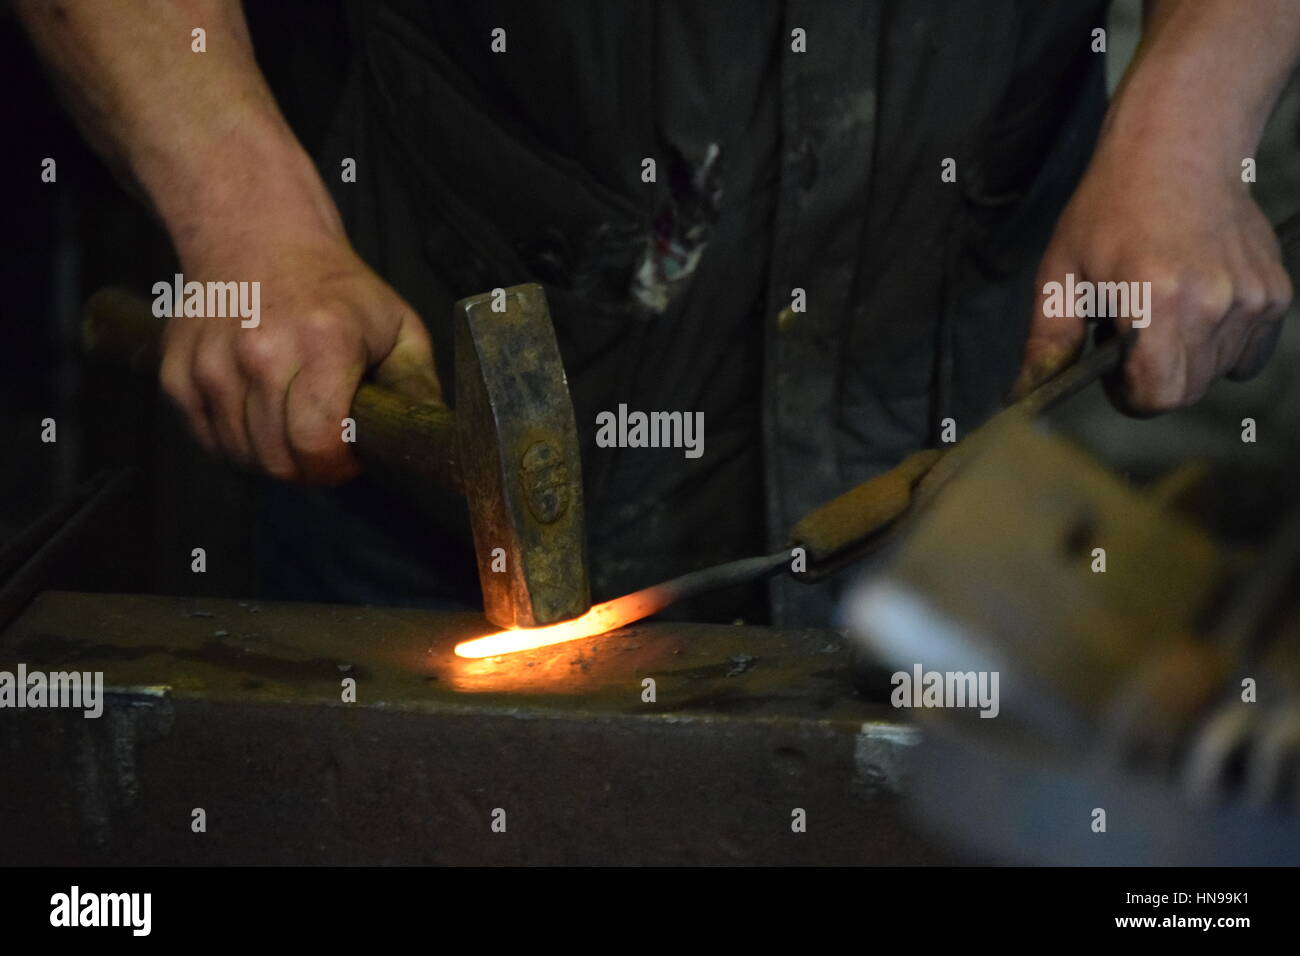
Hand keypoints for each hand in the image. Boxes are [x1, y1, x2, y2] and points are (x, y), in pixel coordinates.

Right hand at [159, 234, 441, 483]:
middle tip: (324, 439)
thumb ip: (417, 388)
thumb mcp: (397, 326)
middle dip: (309, 466)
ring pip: (243, 456)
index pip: (318, 441)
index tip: (348, 454)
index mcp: (323, 340)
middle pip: (280, 460)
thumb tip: (433, 443)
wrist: (257, 236)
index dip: (337, 465)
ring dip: (272, 453)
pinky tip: (257, 406)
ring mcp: (212, 362)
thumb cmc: (336, 289)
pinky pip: (208, 440)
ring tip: (292, 415)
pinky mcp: (177, 373)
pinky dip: (235, 438)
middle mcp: (260, 350)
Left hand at [1013, 142, 1291, 413]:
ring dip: (1187, 357)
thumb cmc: (1112, 207)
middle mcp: (1214, 303)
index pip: (1158, 397)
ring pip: (1217, 372)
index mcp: (1159, 300)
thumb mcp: (1062, 270)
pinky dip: (1223, 343)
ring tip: (1163, 307)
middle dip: (1154, 378)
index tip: (1115, 369)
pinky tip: (1199, 304)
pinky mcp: (1275, 293)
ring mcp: (1251, 299)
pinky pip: (1248, 353)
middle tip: (1134, 331)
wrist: (1179, 150)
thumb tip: (1024, 392)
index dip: (1129, 394)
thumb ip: (1049, 339)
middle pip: (1187, 390)